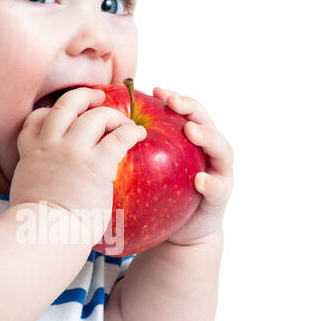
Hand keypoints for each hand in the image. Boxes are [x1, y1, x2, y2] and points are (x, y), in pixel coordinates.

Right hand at [10, 87, 146, 243]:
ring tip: (125, 123)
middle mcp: (50, 146)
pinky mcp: (96, 164)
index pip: (35, 119)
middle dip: (85, 96)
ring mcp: (72, 152)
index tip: (64, 116)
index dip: (51, 112)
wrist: (43, 235)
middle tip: (99, 97)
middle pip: (67, 105)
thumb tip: (46, 191)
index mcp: (31, 154)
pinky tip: (138, 135)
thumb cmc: (37, 227)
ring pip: (95, 115)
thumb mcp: (26, 195)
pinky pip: (119, 137)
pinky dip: (131, 132)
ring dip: (113, 115)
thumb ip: (37, 182)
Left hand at [150, 86, 233, 245]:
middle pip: (204, 121)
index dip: (172, 97)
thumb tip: (100, 130)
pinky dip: (210, 183)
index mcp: (189, 139)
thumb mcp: (146, 168)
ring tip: (191, 131)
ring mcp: (218, 172)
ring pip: (220, 148)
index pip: (184, 111)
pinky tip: (199, 180)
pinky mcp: (219, 197)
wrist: (180, 231)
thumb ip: (135, 148)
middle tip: (173, 102)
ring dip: (206, 137)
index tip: (155, 89)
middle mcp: (208, 150)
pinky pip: (217, 188)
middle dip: (190, 108)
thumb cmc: (158, 195)